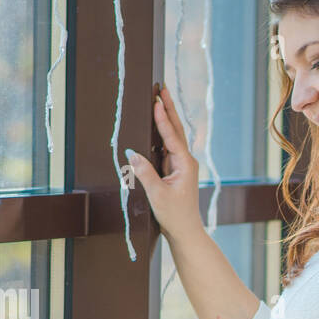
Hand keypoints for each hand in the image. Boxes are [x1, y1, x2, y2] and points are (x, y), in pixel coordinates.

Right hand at [125, 85, 202, 242]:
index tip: (157, 101)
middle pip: (176, 130)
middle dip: (169, 109)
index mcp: (185, 165)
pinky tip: (158, 123)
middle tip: (162, 88)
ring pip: (173, 136)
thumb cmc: (174, 215)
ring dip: (167, 118)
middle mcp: (186, 161)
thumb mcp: (157, 194)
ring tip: (160, 99)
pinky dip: (163, 133)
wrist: (185, 230)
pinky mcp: (176, 170)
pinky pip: (168, 147)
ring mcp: (182, 165)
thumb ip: (145, 173)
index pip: (172, 136)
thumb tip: (133, 154)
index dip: (163, 118)